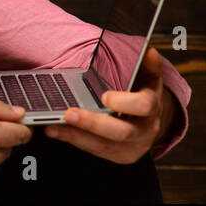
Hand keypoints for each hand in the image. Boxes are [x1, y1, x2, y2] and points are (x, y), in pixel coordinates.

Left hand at [44, 47, 173, 163]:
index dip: (125, 103)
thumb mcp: (146, 76)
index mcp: (152, 105)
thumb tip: (148, 50)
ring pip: (105, 145)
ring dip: (77, 135)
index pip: (144, 106)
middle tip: (69, 113)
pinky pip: (97, 151)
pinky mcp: (121, 155)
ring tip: (53, 124)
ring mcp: (134, 145)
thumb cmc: (140, 91)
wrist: (148, 117)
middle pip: (122, 131)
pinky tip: (55, 131)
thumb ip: (145, 63)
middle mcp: (146, 129)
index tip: (104, 97)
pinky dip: (74, 140)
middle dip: (93, 123)